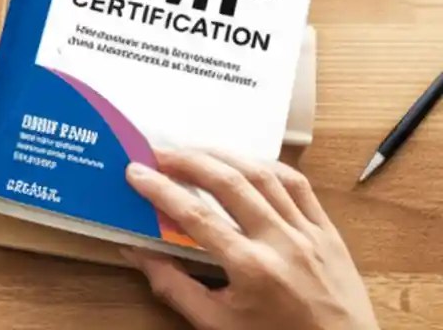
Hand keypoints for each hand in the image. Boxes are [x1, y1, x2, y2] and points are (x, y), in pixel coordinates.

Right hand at [122, 149, 378, 329]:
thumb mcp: (217, 324)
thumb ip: (174, 286)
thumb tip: (137, 252)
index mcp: (251, 268)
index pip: (196, 216)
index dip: (161, 190)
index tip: (135, 171)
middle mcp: (281, 242)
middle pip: (229, 183)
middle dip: (189, 160)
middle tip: (159, 153)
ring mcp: (309, 232)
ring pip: (263, 175)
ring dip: (224, 155)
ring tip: (194, 150)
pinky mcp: (328, 230)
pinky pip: (297, 184)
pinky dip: (266, 167)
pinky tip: (244, 163)